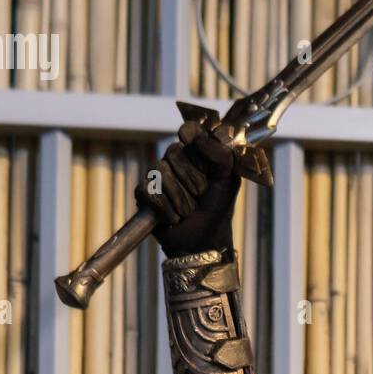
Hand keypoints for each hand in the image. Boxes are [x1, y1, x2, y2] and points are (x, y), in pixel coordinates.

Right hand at [137, 119, 240, 256]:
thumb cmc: (218, 209)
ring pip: (160, 172)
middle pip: (173, 153)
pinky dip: (165, 208)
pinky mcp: (144, 195)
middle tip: (201, 195)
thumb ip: (219, 155)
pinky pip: (149, 190)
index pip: (189, 131)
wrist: (205, 242)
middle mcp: (175, 161)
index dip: (190, 135)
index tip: (188, 140)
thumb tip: (193, 136)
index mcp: (196, 155)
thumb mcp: (227, 181)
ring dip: (180, 198)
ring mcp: (157, 177)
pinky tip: (174, 218)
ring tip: (189, 211)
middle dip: (191, 178)